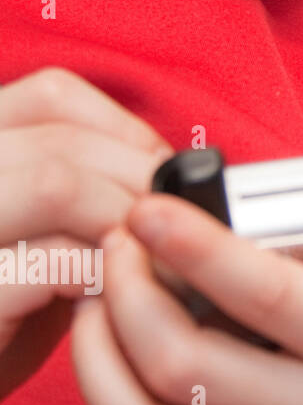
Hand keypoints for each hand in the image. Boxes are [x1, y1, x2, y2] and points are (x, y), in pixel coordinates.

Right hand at [0, 67, 170, 399]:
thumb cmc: (5, 308)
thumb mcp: (43, 228)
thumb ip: (87, 190)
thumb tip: (183, 174)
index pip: (53, 96)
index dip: (126, 132)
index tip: (164, 178)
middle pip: (62, 142)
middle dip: (139, 184)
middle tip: (176, 230)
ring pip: (56, 186)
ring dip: (125, 224)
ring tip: (149, 261)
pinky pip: (47, 262)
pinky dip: (102, 276)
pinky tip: (115, 298)